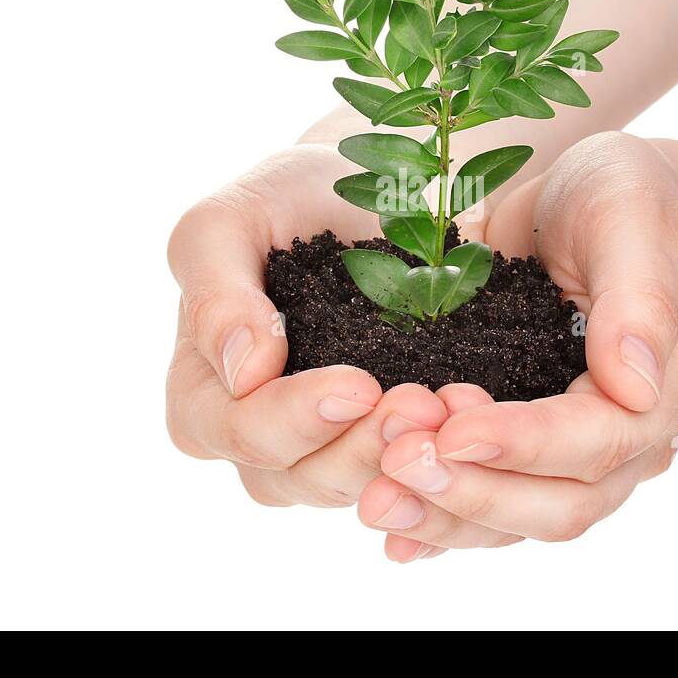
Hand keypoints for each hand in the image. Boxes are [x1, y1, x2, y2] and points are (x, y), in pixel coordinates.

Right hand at [167, 144, 422, 505]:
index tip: (358, 385)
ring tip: (454, 411)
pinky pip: (412, 478)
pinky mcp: (385, 444)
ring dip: (408, 459)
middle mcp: (257, 438)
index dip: (294, 419)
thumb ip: (216, 292)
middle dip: (363, 447)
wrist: (369, 190)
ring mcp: (325, 449)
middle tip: (422, 405)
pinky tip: (475, 426)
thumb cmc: (282, 201)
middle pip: (300, 477)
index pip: (238, 432)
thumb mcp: (228, 223)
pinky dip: (444, 461)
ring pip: (359, 488)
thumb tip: (243, 373)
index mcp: (202, 395)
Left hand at [356, 132, 677, 556]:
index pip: (602, 439)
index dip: (526, 443)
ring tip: (376, 500)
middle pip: (564, 501)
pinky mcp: (540, 446)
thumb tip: (634, 387)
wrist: (607, 197)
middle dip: (477, 493)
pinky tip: (397, 537)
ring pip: (526, 517)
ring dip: (450, 517)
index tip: (451, 428)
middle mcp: (639, 432)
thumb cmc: (629, 191)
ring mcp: (589, 448)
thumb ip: (639, 295)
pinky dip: (449, 525)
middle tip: (394, 465)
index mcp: (676, 380)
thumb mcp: (633, 211)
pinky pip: (500, 506)